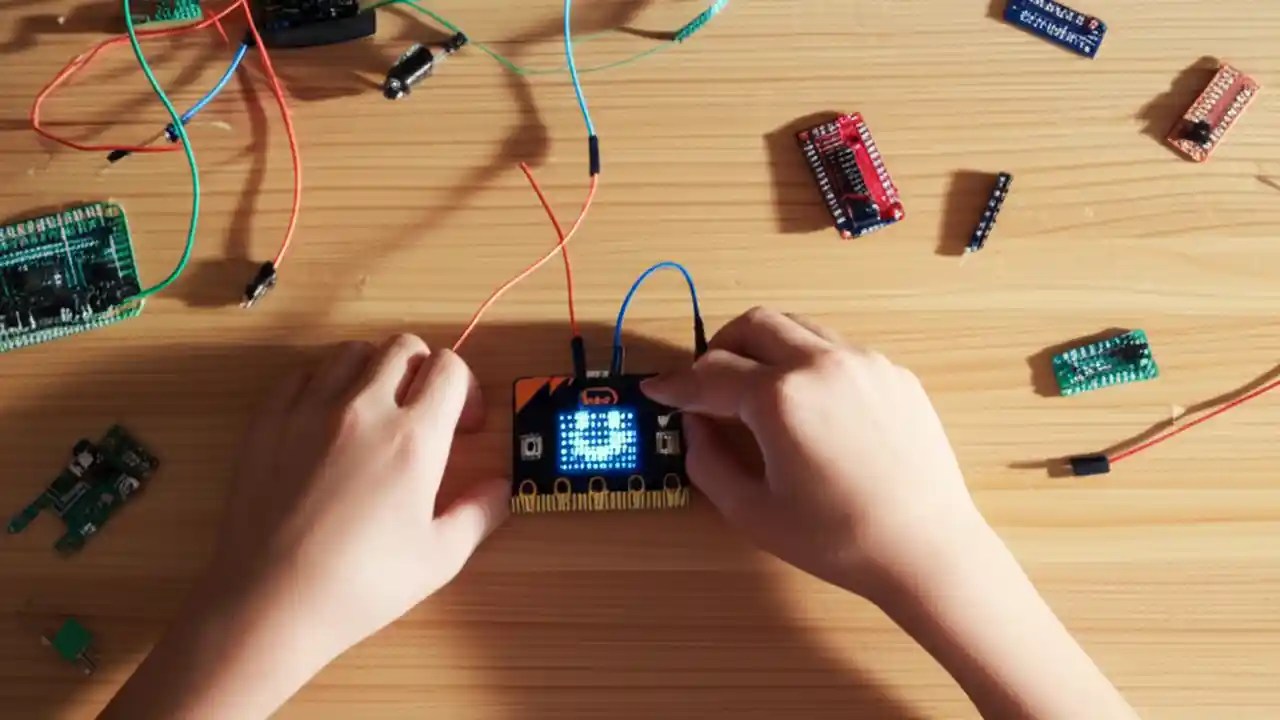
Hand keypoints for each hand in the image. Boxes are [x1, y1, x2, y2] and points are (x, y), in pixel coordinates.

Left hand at [102, 335, 508, 719]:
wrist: (271, 602)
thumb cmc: (362, 585)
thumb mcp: (439, 557)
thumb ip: (479, 512)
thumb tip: (502, 486)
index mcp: (414, 439)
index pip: (450, 368)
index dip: (467, 389)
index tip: (463, 425)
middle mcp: (364, 409)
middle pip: (404, 347)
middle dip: (424, 370)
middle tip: (423, 413)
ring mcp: (310, 409)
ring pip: (353, 352)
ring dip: (375, 370)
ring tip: (376, 411)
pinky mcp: (268, 421)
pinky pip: (303, 373)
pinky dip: (324, 383)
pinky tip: (327, 420)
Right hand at [644, 309, 1137, 718]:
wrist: (925, 548)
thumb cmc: (836, 539)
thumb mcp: (751, 510)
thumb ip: (707, 459)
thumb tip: (695, 425)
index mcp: (779, 397)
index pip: (709, 375)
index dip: (675, 384)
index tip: (656, 389)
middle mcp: (821, 364)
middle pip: (754, 325)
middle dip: (720, 348)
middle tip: (707, 384)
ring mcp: (863, 362)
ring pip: (798, 328)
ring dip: (766, 349)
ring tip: (758, 391)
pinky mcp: (894, 373)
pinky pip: (836, 350)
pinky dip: (808, 364)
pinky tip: (812, 408)